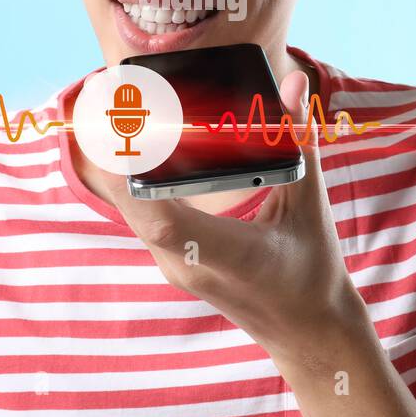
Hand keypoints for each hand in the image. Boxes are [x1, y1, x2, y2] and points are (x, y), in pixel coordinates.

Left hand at [107, 69, 368, 359]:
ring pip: (131, 210)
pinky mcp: (172, 261)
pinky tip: (131, 144)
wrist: (307, 332)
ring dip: (118, 161)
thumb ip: (298, 142)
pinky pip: (143, 216)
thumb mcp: (311, 205)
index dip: (130, 176)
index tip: (113, 128)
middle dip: (112, 148)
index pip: (162, 218)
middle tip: (102, 90)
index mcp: (225, 255)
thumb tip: (292, 84)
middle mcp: (187, 264)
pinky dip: (133, 179)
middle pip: (133, 205)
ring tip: (110, 106)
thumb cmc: (314, 271)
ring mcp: (175, 266)